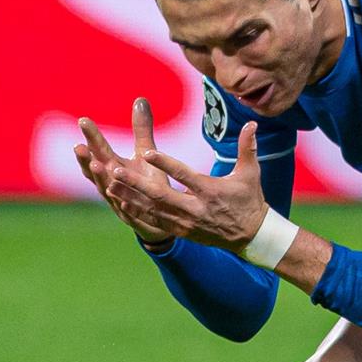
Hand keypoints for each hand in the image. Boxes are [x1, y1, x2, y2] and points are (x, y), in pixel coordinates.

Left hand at [73, 97, 267, 251]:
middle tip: (115, 170)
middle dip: (136, 184)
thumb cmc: (249, 200)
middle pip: (161, 196)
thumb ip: (247, 148)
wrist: (250, 236)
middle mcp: (195, 208)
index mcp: (210, 191)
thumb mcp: (250, 174)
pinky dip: (137, 211)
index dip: (165, 164)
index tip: (146, 152)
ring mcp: (186, 222)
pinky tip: (120, 201)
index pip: (184, 175)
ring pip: (153, 209)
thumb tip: (252, 124)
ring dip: (130, 196)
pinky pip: (155, 221)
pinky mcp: (181, 231)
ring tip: (109, 182)